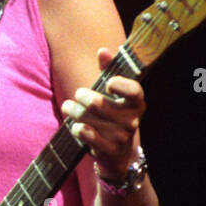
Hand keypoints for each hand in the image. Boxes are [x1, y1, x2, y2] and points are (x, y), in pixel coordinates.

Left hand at [60, 47, 145, 181]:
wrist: (118, 154)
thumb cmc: (113, 116)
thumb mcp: (113, 95)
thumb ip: (108, 71)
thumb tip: (103, 50)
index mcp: (137, 103)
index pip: (134, 91)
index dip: (120, 85)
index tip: (108, 83)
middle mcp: (132, 120)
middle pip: (98, 103)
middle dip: (82, 96)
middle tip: (77, 95)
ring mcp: (122, 137)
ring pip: (87, 118)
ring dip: (73, 111)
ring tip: (69, 108)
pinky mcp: (110, 151)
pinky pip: (86, 134)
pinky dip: (77, 128)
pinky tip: (76, 127)